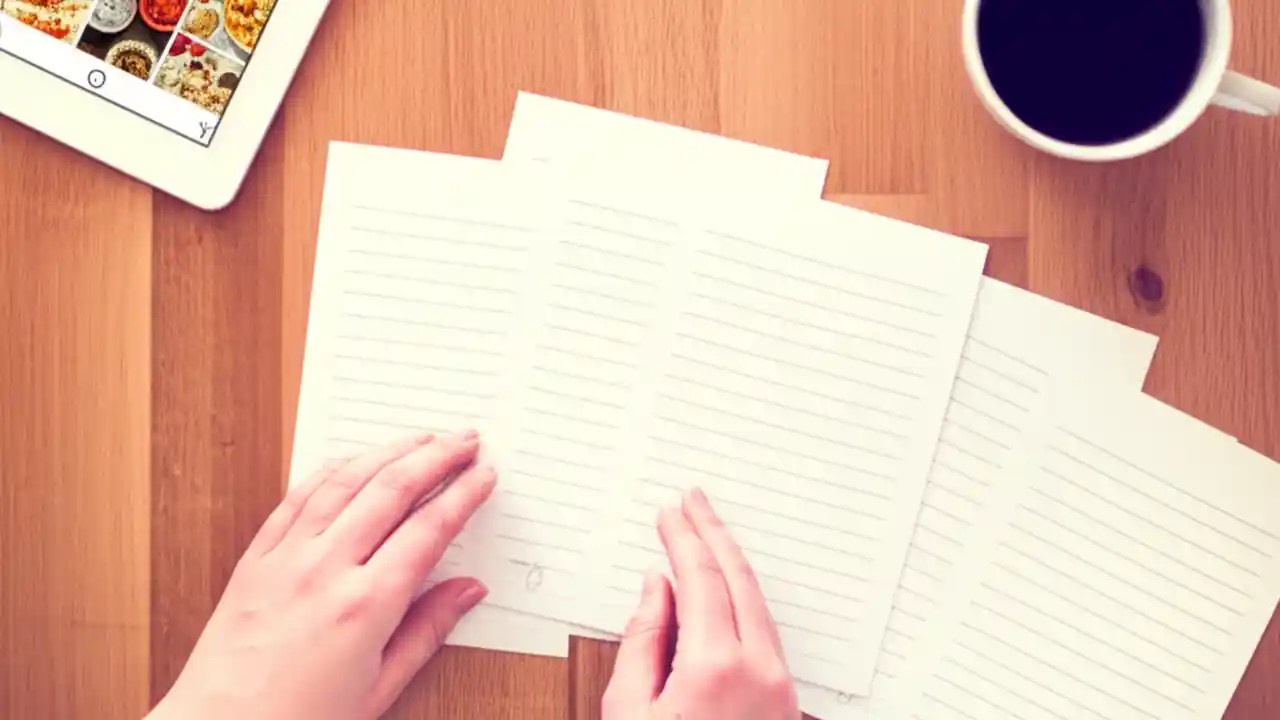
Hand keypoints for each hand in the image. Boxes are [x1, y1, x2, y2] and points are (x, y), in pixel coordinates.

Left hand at [148, 431, 496, 719]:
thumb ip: (428, 630)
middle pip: (393, 490)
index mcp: (366, 606)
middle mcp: (326, 570)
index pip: (429, 530)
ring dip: (389, 451)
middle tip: (465, 440)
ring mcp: (287, 558)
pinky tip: (353, 461)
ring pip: (346, 481)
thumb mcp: (381, 687)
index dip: (463, 495)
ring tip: (420, 438)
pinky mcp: (256, 558)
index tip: (484, 476)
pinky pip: (297, 498)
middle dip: (436, 457)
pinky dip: (332, 471)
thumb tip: (468, 590)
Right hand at [603, 489, 799, 719]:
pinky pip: (766, 634)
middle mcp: (759, 670)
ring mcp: (780, 686)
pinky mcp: (786, 703)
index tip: (670, 516)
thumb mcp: (629, 711)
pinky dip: (744, 601)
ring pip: (758, 604)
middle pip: (739, 578)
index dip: (683, 538)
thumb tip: (656, 590)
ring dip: (732, 564)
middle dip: (714, 532)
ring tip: (708, 536)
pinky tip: (725, 591)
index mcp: (714, 666)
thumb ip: (641, 642)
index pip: (701, 577)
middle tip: (694, 502)